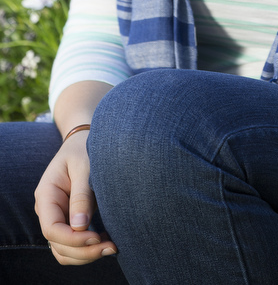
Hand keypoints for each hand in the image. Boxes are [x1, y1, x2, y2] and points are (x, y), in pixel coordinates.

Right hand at [34, 130, 116, 264]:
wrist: (84, 140)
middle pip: (58, 244)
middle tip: (112, 247)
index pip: (52, 229)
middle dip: (83, 251)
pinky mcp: (69, 220)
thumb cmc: (84, 148)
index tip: (98, 236)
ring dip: (86, 255)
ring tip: (112, 247)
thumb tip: (80, 226)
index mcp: (46, 195)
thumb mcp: (84, 166)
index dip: (73, 239)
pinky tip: (107, 241)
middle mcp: (48, 210)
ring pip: (64, 250)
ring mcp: (57, 216)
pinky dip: (87, 249)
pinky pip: (73, 244)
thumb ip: (82, 194)